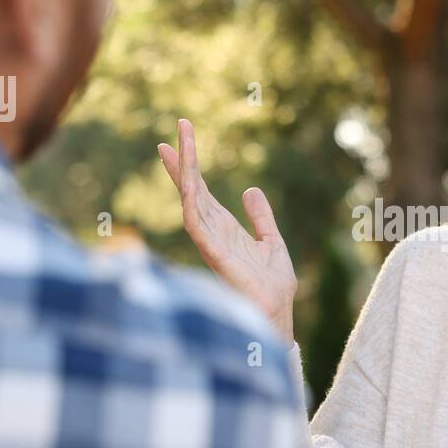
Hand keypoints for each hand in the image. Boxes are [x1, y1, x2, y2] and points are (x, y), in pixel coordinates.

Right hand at [157, 118, 296, 345]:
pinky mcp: (214, 255)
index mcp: (224, 228)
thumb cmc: (273, 286)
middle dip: (181, 163)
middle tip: (170, 134)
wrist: (277, 312)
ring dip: (184, 175)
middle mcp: (212, 232)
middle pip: (191, 190)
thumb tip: (251, 190)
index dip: (190, 166)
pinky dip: (190, 204)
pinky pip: (196, 225)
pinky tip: (189, 184)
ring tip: (175, 147)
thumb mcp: (272, 241)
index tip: (180, 139)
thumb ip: (261, 217)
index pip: (202, 191)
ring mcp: (210, 243)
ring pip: (190, 202)